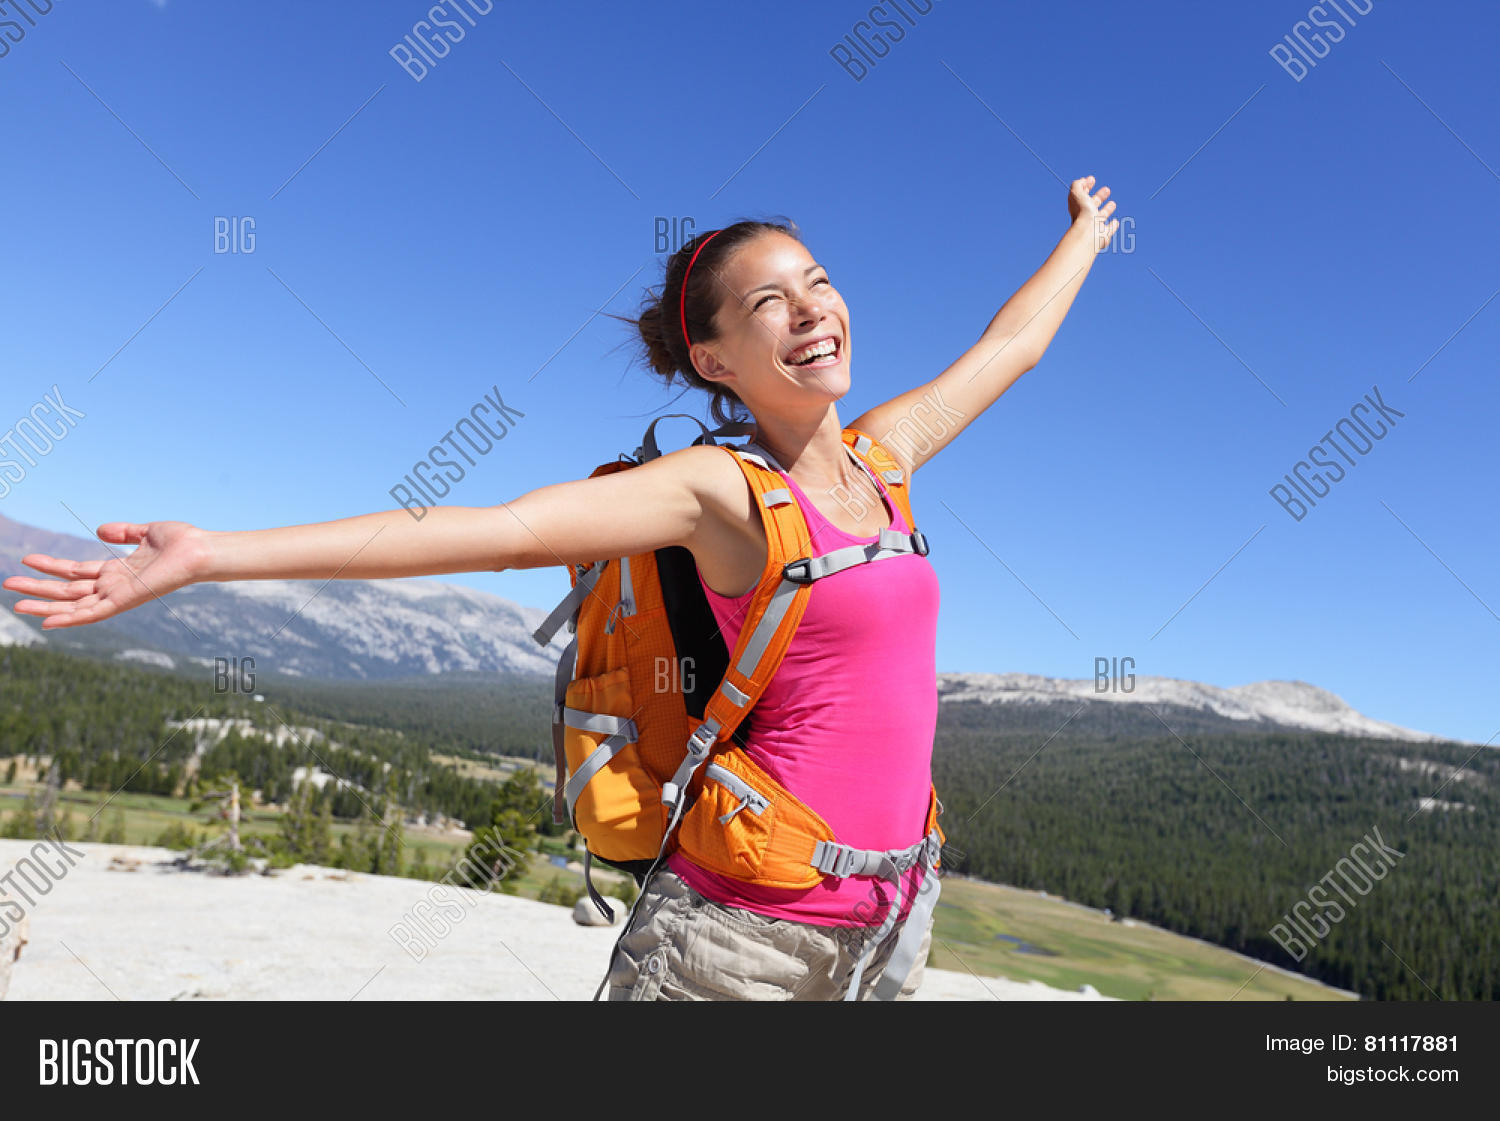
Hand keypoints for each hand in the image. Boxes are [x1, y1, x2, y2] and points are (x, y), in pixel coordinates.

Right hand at [3, 520, 208, 629]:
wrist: (201, 551)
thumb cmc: (182, 543)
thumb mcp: (146, 533)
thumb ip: (123, 532)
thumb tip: (100, 530)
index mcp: (117, 572)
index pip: (76, 572)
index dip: (51, 567)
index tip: (27, 561)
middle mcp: (114, 586)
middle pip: (68, 590)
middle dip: (38, 588)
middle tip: (8, 584)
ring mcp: (118, 596)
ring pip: (73, 604)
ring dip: (44, 604)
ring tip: (16, 602)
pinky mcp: (125, 601)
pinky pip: (93, 614)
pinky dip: (70, 619)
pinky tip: (47, 621)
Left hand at [1068, 175, 1118, 252]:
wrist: (1088, 234)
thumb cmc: (1082, 214)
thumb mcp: (1076, 194)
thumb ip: (1077, 185)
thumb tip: (1083, 181)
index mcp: (1078, 208)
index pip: (1082, 195)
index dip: (1086, 186)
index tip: (1092, 179)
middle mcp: (1086, 217)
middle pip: (1092, 205)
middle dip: (1099, 197)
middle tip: (1106, 189)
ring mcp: (1095, 227)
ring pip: (1101, 217)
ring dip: (1107, 210)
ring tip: (1112, 203)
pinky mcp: (1104, 235)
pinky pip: (1108, 230)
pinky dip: (1112, 226)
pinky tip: (1115, 222)